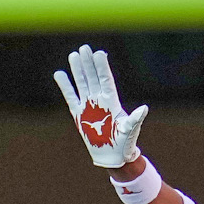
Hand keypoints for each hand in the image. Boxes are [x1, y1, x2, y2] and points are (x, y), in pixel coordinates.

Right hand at [53, 44, 147, 169]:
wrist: (113, 156)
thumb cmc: (124, 142)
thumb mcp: (130, 129)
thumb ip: (135, 119)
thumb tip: (144, 108)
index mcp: (112, 102)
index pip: (106, 80)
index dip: (102, 67)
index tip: (99, 53)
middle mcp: (100, 100)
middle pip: (93, 78)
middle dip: (89, 64)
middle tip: (85, 48)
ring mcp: (89, 106)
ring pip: (82, 83)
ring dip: (78, 70)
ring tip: (74, 55)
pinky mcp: (79, 113)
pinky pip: (70, 96)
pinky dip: (65, 85)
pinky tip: (60, 74)